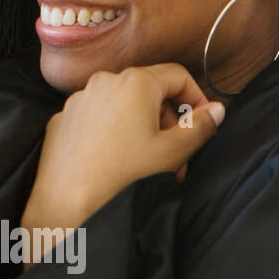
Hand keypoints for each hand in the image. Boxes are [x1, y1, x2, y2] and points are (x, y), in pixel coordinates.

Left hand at [22, 63, 224, 259]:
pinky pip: (96, 119)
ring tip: (150, 165)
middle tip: (179, 155)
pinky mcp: (62, 120)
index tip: (203, 123)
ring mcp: (78, 100)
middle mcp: (102, 82)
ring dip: (142, 129)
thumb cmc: (124, 175)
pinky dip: (112, 133)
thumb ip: (200, 126)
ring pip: (121, 107)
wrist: (68, 202)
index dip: (196, 98)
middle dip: (168, 121)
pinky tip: (116, 162)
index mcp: (134, 82)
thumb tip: (216, 109)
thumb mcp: (174, 152)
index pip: (177, 75)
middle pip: (148, 91)